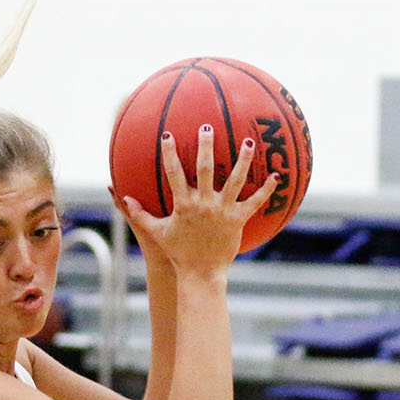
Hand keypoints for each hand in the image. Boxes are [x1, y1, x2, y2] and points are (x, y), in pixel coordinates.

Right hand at [116, 126, 277, 279]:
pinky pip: (254, 202)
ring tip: (248, 142)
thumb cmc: (178, 252)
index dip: (169, 153)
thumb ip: (139, 214)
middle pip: (206, 169)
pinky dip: (266, 190)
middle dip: (206, 145)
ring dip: (242, 160)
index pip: (174, 173)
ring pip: (235, 180)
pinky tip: (276, 176)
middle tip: (207, 126)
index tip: (168, 135)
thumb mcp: (156, 232)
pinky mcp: (238, 220)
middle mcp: (204, 204)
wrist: (200, 273)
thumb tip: (122, 197)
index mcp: (183, 204)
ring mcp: (223, 211)